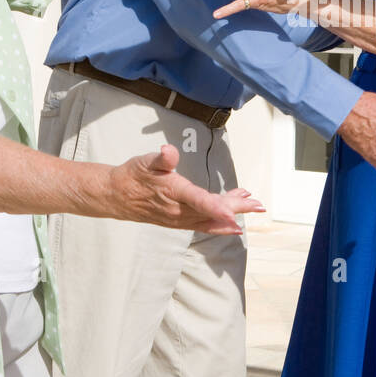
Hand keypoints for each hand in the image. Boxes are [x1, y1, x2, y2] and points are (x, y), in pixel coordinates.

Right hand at [109, 144, 258, 234]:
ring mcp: (179, 219)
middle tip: (259, 205)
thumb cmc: (134, 175)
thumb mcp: (146, 161)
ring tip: (253, 205)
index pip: (199, 200)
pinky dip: (220, 224)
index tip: (234, 214)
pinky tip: (234, 224)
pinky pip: (204, 225)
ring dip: (233, 213)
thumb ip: (162, 158)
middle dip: (237, 208)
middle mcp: (178, 210)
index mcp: (173, 192)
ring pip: (211, 218)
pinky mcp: (179, 222)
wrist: (117, 196)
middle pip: (212, 210)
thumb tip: (168, 151)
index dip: (217, 208)